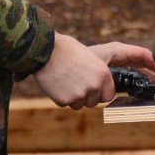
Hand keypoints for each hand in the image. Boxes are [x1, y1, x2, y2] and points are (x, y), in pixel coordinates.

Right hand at [33, 34, 154, 108]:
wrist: (46, 50)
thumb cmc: (68, 50)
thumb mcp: (92, 58)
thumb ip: (99, 74)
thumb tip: (102, 87)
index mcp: (103, 74)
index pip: (108, 96)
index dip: (100, 92)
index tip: (93, 88)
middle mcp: (94, 86)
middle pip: (93, 102)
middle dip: (85, 96)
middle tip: (75, 81)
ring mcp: (79, 95)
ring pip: (78, 105)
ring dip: (73, 97)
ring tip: (66, 79)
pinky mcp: (64, 100)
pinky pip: (65, 103)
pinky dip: (61, 96)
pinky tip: (57, 82)